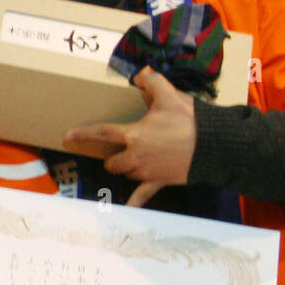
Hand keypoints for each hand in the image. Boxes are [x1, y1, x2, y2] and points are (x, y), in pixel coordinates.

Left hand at [64, 66, 196, 206]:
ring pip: (126, 174)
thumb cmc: (190, 120)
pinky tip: (126, 210)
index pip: (102, 133)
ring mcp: (146, 171)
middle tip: (120, 152)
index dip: (84, 134)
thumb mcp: (170, 95)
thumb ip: (152, 81)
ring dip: (127, 169)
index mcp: (133, 135)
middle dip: (113, 158)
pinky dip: (134, 203)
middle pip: (112, 162)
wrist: (216, 145)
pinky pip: (142, 196)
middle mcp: (135, 156)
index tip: (68, 136)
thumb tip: (140, 74)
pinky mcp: (159, 181)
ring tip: (135, 163)